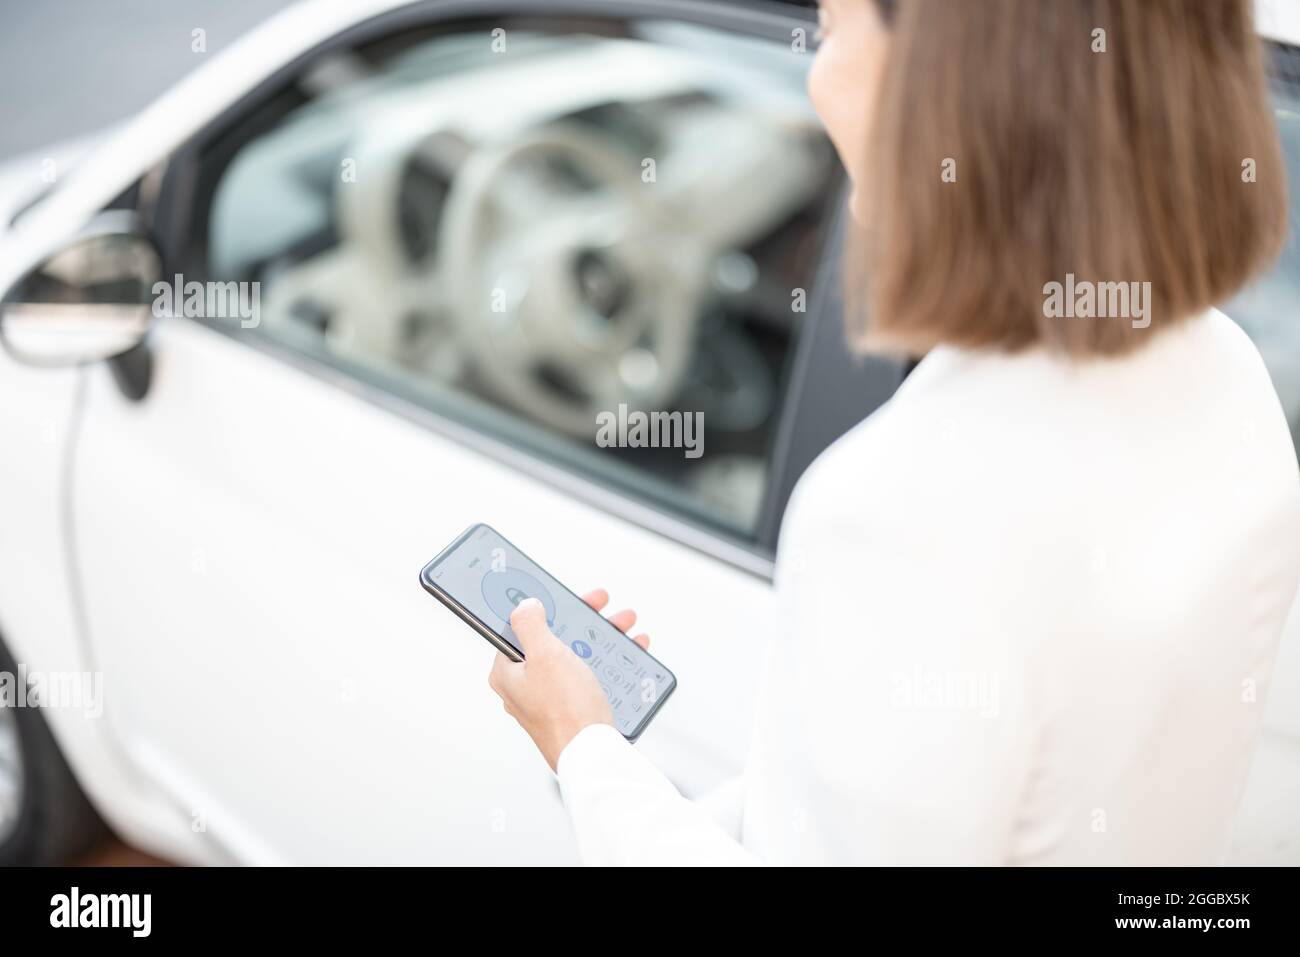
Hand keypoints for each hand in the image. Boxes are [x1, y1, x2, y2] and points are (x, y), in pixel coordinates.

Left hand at [488, 589, 649, 770]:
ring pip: (574, 656)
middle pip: (552, 640)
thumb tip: (524, 607)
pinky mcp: (571, 710)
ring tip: (624, 626)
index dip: (544, 607)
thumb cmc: (566, 711)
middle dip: (581, 621)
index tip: (560, 595)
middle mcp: (524, 687)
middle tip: (601, 606)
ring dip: (599, 638)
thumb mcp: (544, 655)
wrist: (591, 756)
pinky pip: (587, 677)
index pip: (521, 629)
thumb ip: (530, 624)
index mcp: (508, 673)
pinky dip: (606, 662)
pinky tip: (626, 652)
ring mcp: (548, 699)